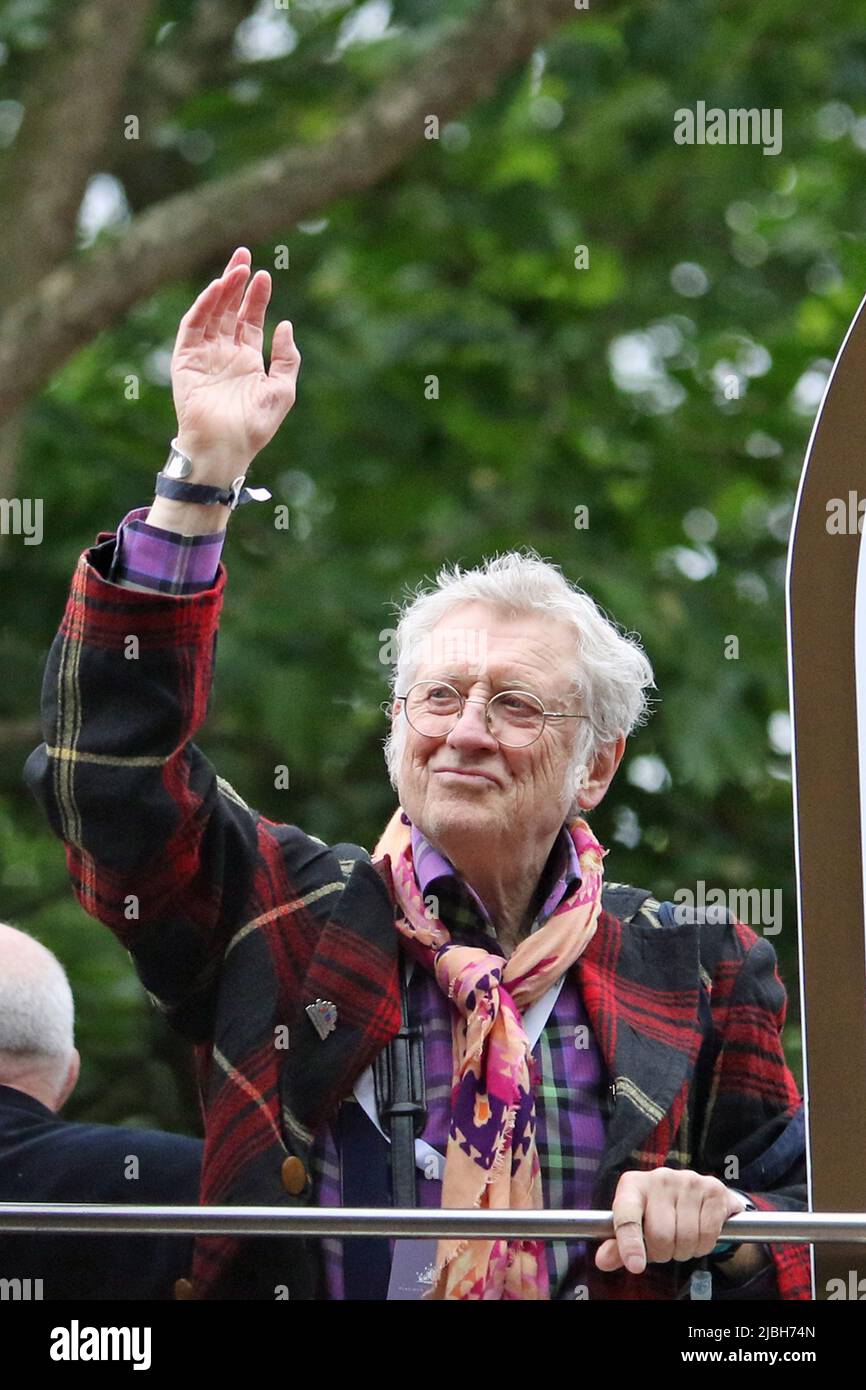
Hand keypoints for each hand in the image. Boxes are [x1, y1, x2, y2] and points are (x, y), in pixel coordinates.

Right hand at [170, 246, 300, 482]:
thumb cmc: (255, 426)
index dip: (256, 297)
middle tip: (244, 253)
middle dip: (236, 281)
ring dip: (222, 289)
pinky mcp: (185, 360)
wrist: (226, 447)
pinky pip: (192, 327)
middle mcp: (224, 354)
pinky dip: (202, 307)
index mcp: (247, 360)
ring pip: (211, 313)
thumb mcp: (282, 390)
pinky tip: (216, 290)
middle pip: (229, 309)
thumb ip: (286, 358)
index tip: (265, 275)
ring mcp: (203, 355)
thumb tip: (285, 325)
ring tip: (236, 267)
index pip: (250, 319)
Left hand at [596, 1169, 748, 1274]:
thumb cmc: (660, 1212)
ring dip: (684, 1251)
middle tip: (665, 1247)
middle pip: (660, 1235)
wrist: (699, 1194)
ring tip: (682, 1239)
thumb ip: (619, 1245)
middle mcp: (659, 1177)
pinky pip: (707, 1235)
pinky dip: (703, 1246)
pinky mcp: (713, 1189)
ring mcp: (688, 1180)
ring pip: (685, 1238)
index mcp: (633, 1184)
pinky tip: (699, 1234)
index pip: (626, 1215)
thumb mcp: (637, 1225)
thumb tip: (602, 1261)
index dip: (629, 1243)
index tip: (635, 1265)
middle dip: (663, 1253)